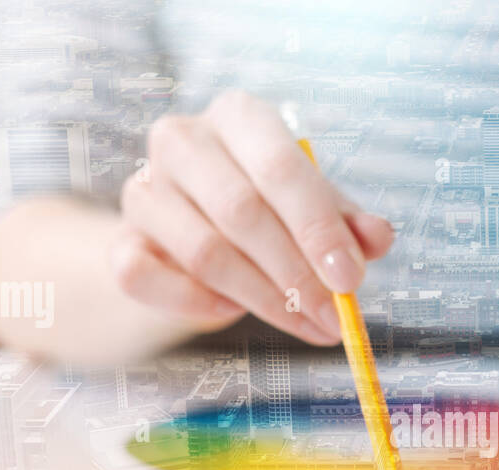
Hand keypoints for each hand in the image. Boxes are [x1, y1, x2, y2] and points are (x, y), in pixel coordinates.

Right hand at [112, 89, 394, 344]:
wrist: (195, 236)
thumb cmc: (272, 214)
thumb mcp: (318, 211)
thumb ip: (350, 223)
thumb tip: (377, 238)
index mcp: (240, 116)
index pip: (279, 167)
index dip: (317, 228)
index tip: (350, 280)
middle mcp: (183, 140)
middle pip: (241, 211)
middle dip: (296, 275)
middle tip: (333, 318)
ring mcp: (143, 188)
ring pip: (203, 251)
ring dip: (262, 299)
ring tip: (305, 325)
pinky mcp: (120, 238)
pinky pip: (147, 278)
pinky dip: (195, 303)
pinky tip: (229, 309)